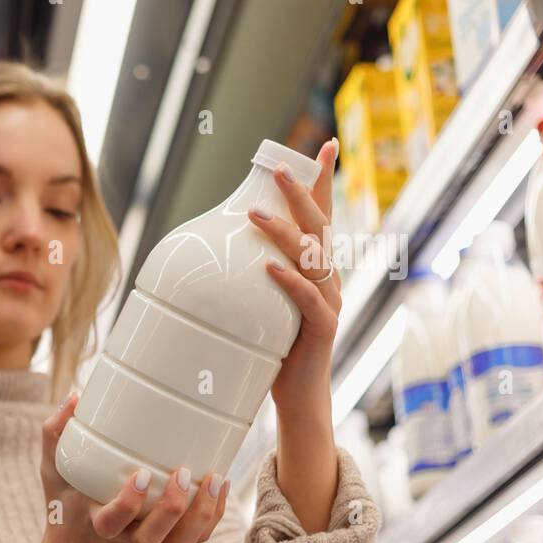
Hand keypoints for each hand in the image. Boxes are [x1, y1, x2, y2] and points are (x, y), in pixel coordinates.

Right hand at [27, 393, 230, 542]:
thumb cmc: (63, 514)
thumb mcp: (52, 476)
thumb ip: (55, 436)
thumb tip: (75, 396)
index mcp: (96, 525)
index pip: (113, 520)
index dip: (130, 502)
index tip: (142, 475)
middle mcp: (125, 542)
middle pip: (155, 537)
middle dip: (174, 508)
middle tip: (183, 472)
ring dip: (203, 514)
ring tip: (217, 479)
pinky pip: (195, 540)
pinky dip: (212, 517)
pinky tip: (221, 488)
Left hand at [248, 138, 341, 422]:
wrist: (298, 396)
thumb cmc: (276, 349)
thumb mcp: (261, 305)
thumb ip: (250, 278)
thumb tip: (212, 252)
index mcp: (317, 269)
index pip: (322, 217)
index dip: (323, 182)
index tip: (325, 145)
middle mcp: (329, 280)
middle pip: (319, 227)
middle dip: (302, 194)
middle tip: (280, 170)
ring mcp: (329, 303)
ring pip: (313, 258)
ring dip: (284, 233)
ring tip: (255, 214)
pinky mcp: (322, 328)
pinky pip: (308, 299)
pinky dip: (289, 281)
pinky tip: (269, 268)